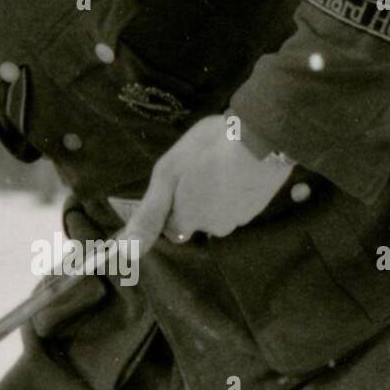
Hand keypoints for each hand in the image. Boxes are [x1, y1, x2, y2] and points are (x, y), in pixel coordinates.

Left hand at [123, 114, 292, 251]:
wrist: (262, 138)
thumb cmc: (207, 151)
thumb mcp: (167, 175)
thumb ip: (149, 213)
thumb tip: (127, 252)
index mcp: (189, 220)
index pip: (174, 227)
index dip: (174, 205)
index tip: (179, 182)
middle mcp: (215, 227)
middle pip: (200, 219)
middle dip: (198, 200)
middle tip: (201, 168)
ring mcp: (242, 217)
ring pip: (222, 210)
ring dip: (220, 192)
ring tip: (222, 163)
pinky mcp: (262, 204)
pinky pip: (243, 200)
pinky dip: (239, 186)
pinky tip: (240, 165)